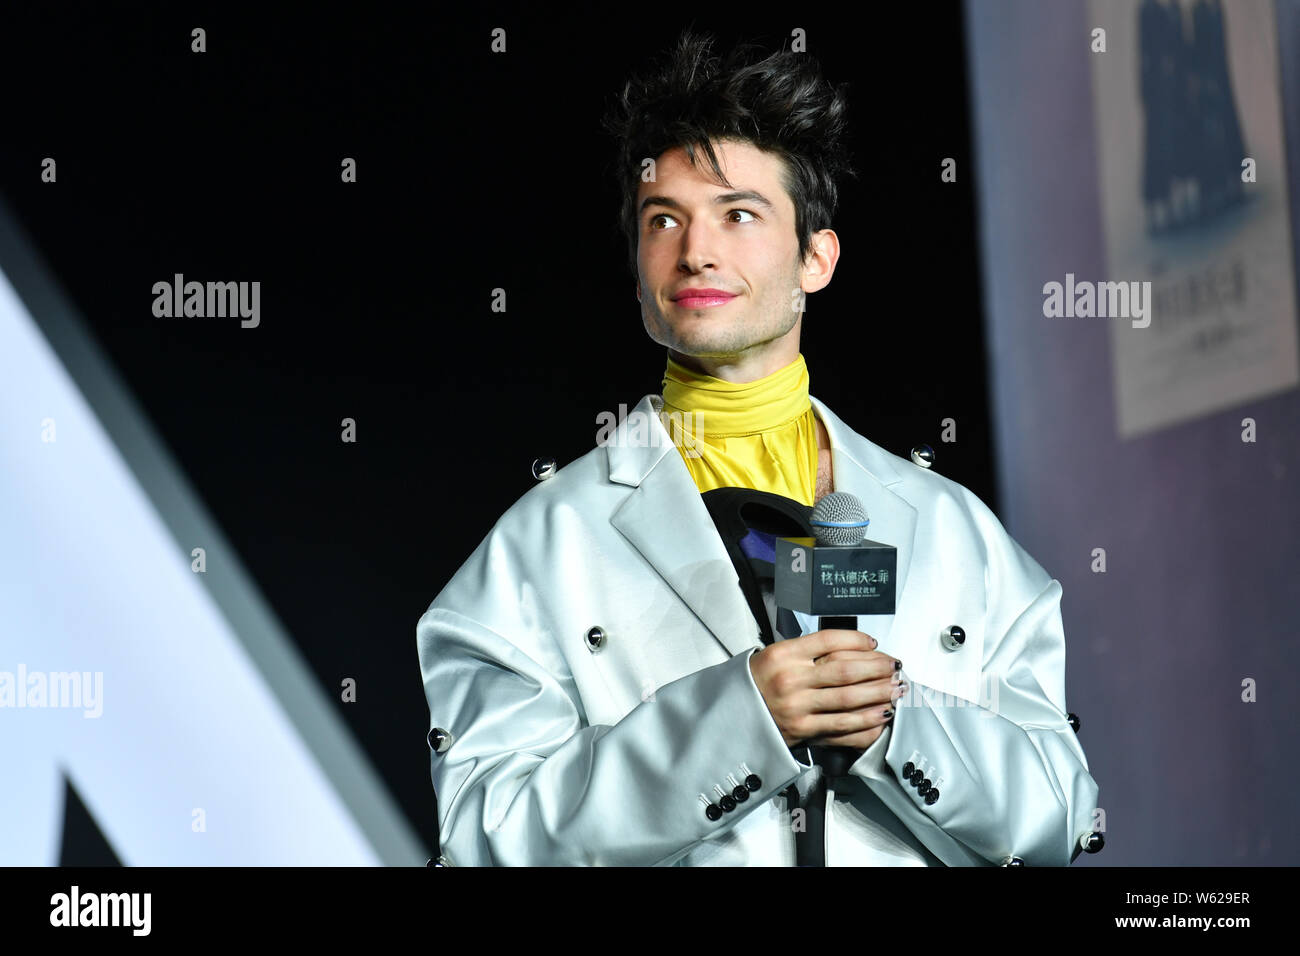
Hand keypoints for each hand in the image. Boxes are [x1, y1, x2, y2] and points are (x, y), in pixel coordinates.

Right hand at [749, 629, 906, 749]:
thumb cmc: (759, 682)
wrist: (733, 713)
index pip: (829, 641)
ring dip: (878, 694)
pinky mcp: (803, 731)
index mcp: (784, 654)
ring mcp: (798, 707)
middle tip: (895, 667)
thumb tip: (855, 649)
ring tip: (895, 689)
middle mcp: (791, 679)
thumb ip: (811, 651)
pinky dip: (866, 721)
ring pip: (849, 699)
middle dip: (877, 668)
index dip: (857, 640)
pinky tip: (880, 715)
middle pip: (845, 670)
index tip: (874, 643)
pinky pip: (843, 726)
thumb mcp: (778, 655)